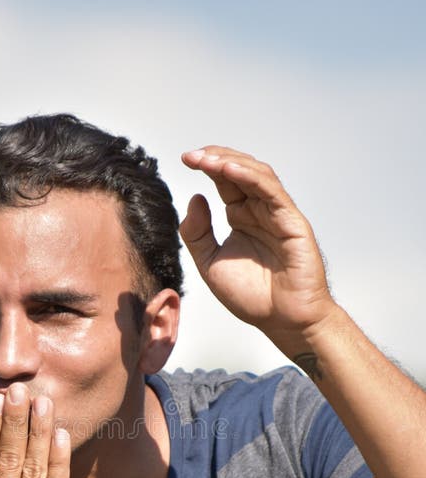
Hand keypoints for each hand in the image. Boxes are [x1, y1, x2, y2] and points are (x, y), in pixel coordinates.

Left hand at [180, 146, 335, 350]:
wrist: (281, 321)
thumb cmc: (252, 297)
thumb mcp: (210, 264)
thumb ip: (197, 234)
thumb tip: (195, 198)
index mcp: (242, 217)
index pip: (225, 181)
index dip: (207, 166)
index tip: (186, 159)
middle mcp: (260, 211)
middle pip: (240, 171)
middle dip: (215, 158)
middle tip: (192, 156)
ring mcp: (277, 214)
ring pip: (257, 175)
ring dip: (231, 163)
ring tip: (207, 159)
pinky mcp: (292, 222)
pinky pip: (272, 192)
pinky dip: (251, 177)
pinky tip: (230, 170)